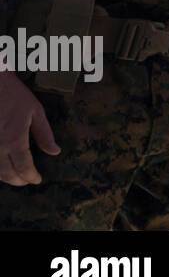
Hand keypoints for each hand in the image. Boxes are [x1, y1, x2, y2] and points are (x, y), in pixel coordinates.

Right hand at [0, 71, 59, 185]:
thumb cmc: (14, 95)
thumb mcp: (35, 112)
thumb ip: (44, 134)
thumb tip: (55, 152)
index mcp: (14, 140)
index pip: (24, 167)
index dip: (31, 176)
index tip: (37, 179)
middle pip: (7, 174)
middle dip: (19, 180)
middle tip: (27, 181)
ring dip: (5, 177)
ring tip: (16, 177)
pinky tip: (2, 166)